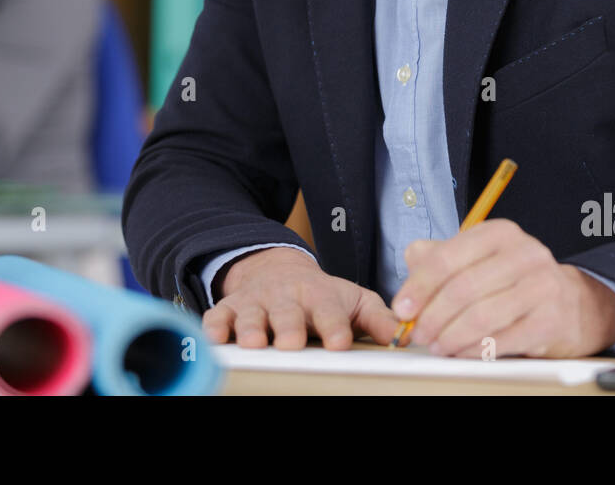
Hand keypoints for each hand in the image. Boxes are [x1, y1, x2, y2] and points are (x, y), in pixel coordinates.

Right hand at [203, 246, 400, 349]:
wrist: (278, 270)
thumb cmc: (320, 295)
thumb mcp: (352, 299)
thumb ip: (376, 317)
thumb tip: (401, 336)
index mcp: (318, 296)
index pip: (329, 311)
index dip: (334, 326)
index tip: (339, 343)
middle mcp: (285, 297)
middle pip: (286, 312)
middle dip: (288, 326)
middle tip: (290, 343)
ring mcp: (255, 302)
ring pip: (250, 315)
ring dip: (250, 328)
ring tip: (252, 343)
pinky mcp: (228, 309)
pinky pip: (216, 317)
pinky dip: (212, 328)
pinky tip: (213, 340)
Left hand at [391, 218, 614, 357]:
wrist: (570, 305)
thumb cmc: (513, 282)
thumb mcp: (477, 260)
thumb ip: (439, 259)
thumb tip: (410, 267)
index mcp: (499, 233)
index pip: (448, 257)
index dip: (419, 286)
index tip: (402, 309)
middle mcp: (524, 253)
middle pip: (463, 288)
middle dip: (432, 316)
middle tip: (418, 334)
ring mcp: (542, 286)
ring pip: (482, 316)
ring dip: (451, 337)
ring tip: (437, 346)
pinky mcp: (551, 319)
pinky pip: (503, 339)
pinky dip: (475, 350)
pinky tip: (462, 353)